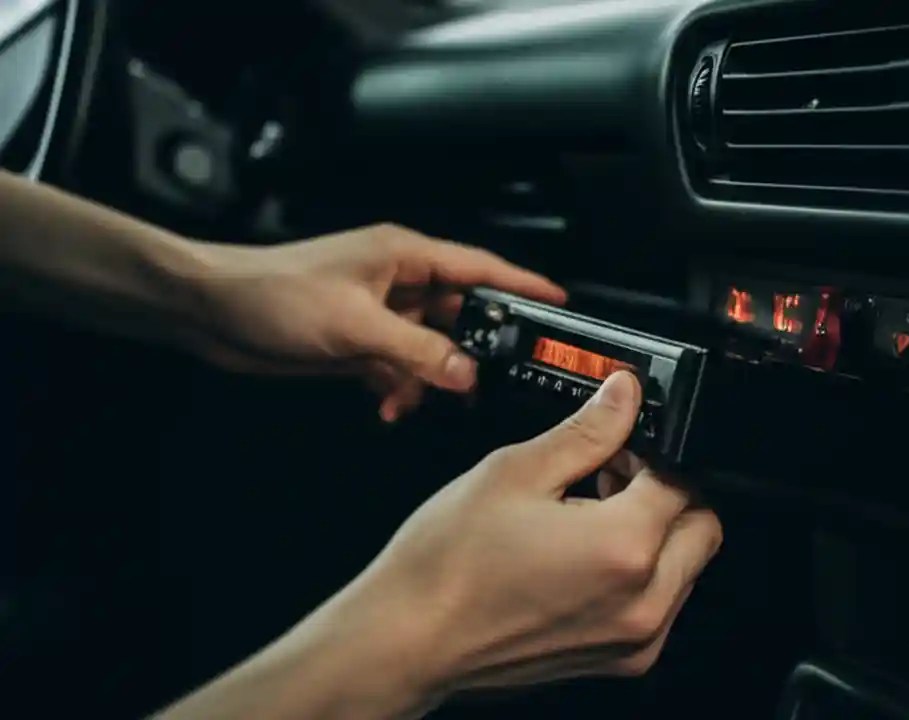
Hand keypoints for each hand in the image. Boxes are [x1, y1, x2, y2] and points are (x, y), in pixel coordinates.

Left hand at [190, 223, 564, 420]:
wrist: (211, 312)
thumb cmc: (272, 294)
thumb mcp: (356, 325)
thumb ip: (418, 350)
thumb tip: (465, 371)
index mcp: (403, 256)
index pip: (479, 269)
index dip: (522, 286)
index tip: (558, 304)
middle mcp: (395, 281)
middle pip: (459, 314)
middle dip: (474, 348)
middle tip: (495, 376)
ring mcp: (377, 312)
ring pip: (430, 347)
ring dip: (431, 376)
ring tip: (429, 397)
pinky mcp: (357, 341)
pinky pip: (399, 367)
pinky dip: (400, 388)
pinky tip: (391, 405)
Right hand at [315, 372, 722, 713]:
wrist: (407, 640)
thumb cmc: (446, 566)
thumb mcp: (515, 472)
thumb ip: (587, 431)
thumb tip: (624, 394)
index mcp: (625, 546)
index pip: (683, 479)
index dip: (654, 449)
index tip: (623, 440)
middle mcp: (643, 600)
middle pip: (700, 527)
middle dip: (669, 493)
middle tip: (614, 472)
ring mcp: (635, 638)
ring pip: (686, 568)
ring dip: (658, 534)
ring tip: (592, 513)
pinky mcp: (620, 659)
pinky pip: (661, 605)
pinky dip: (642, 575)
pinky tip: (587, 555)